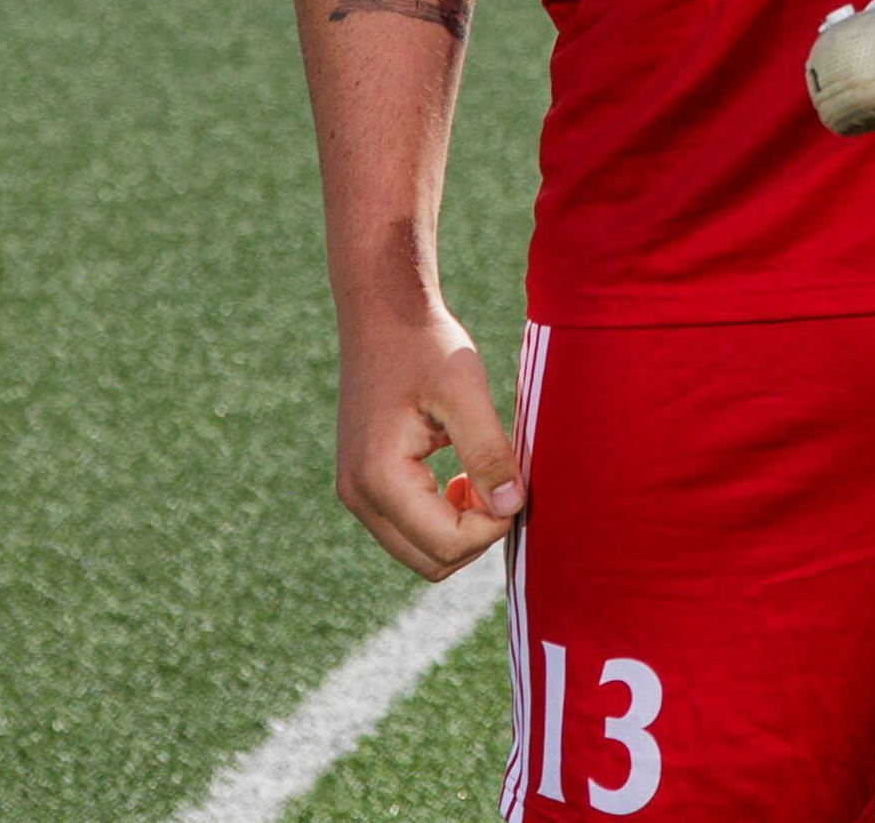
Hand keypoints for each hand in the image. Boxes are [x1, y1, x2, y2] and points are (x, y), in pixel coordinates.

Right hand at [334, 300, 522, 579]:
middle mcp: (359, 497)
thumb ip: (488, 451)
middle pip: (430, 560)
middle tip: (503, 482)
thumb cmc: (425, 344)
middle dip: (476, 533)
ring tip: (483, 474)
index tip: (518, 484)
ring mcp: (357, 494)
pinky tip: (463, 473)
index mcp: (380, 479)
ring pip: (419, 550)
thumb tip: (511, 509)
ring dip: (460, 526)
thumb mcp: (465, 390)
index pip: (446, 543)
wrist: (383, 313)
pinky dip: (442, 515)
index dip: (493, 525)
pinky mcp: (365, 484)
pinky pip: (408, 527)